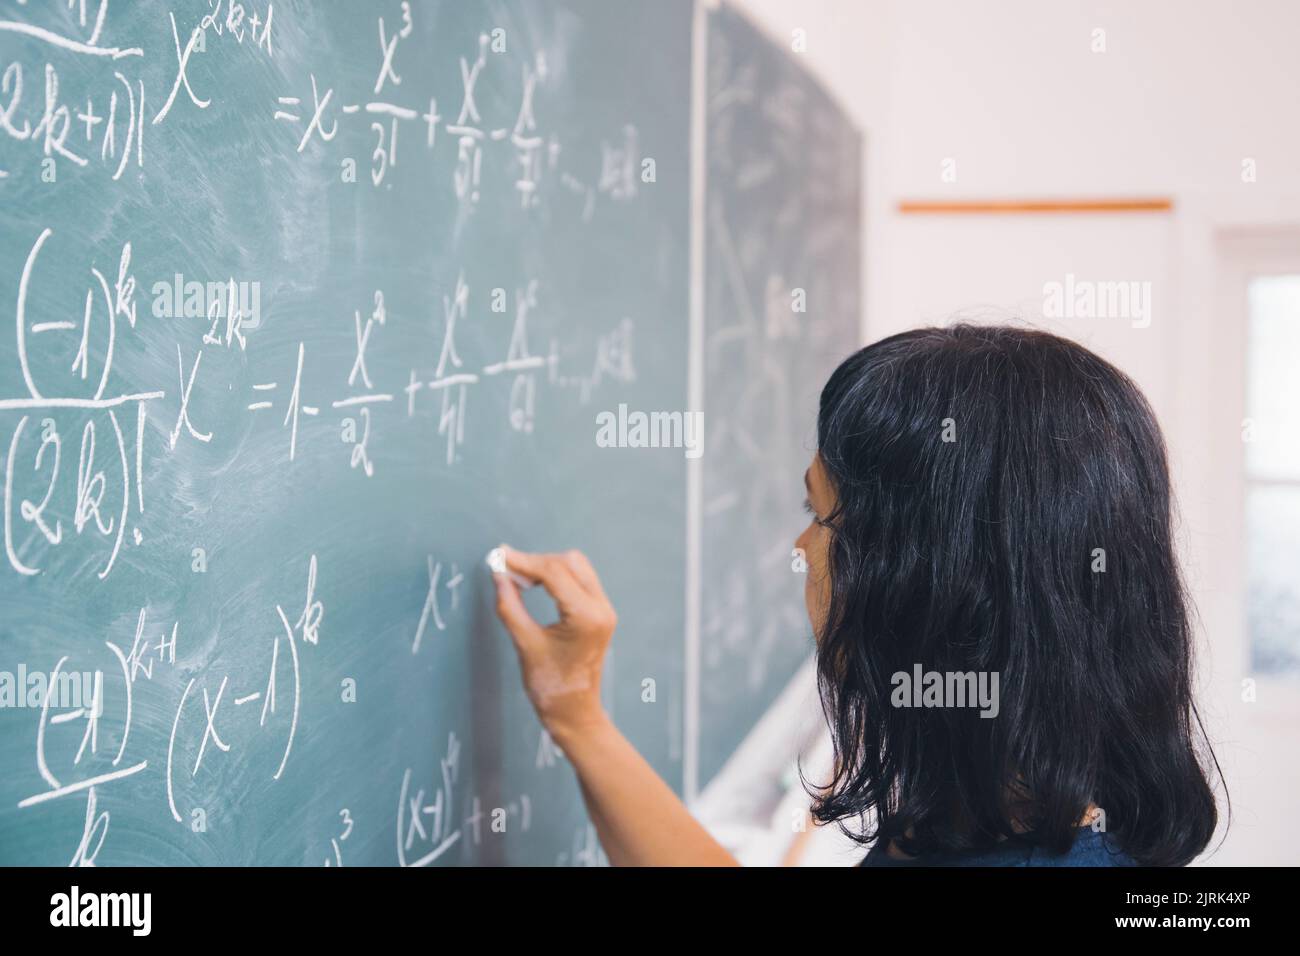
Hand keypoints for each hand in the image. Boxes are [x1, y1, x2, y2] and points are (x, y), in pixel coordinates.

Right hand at [491, 546, 616, 739]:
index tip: (499, 556)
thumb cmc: (550, 686)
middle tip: (506, 569)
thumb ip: (510, 606)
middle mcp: (602, 608)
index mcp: (586, 617)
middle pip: (568, 562)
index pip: (554, 573)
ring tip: (519, 578)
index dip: (524, 561)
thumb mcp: (525, 644)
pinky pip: (580, 579)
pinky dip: (557, 576)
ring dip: (547, 567)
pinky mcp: (600, 612)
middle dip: (536, 562)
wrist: (575, 712)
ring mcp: (605, 609)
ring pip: (576, 566)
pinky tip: (535, 584)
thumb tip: (498, 574)